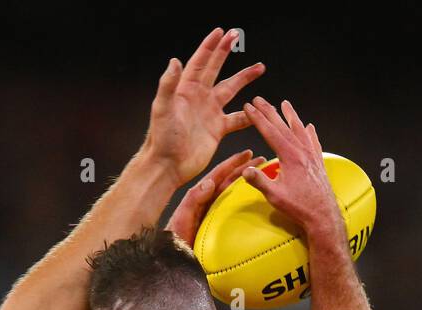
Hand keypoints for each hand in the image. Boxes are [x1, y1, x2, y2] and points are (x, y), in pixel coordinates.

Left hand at [142, 27, 264, 187]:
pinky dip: (248, 114)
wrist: (168, 166)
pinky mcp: (217, 129)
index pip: (200, 62)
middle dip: (226, 52)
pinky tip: (258, 110)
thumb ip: (168, 85)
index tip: (220, 32)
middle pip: (216, 69)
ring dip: (244, 79)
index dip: (210, 46)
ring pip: (231, 90)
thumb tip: (175, 61)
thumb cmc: (162, 139)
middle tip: (237, 36)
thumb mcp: (162, 109)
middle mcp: (199, 98)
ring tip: (259, 68)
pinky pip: (237, 119)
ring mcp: (209, 113)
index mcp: (186, 90)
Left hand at [166, 148, 266, 247]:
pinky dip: (246, 205)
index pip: (219, 174)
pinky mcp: (219, 226)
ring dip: (248, 185)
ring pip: (234, 194)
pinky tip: (257, 206)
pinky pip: (236, 212)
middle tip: (263, 161)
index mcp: (200, 195)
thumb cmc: (175, 237)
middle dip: (245, 169)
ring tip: (264, 178)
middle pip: (230, 181)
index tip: (249, 153)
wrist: (174, 257)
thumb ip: (193, 199)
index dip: (233, 163)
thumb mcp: (182, 216)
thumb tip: (210, 182)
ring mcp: (214, 213)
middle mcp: (209, 202)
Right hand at [241, 97, 346, 243]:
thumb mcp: (274, 195)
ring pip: (300, 129)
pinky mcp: (318, 163)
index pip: (269, 131)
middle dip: (269, 111)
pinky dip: (310, 132)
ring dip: (291, 116)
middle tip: (259, 99)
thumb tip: (245, 170)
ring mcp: (311, 155)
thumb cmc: (299, 207)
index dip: (257, 118)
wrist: (323, 215)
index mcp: (290, 156)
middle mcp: (302, 151)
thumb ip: (259, 181)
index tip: (249, 107)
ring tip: (285, 104)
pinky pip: (313, 142)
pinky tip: (309, 127)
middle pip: (283, 126)